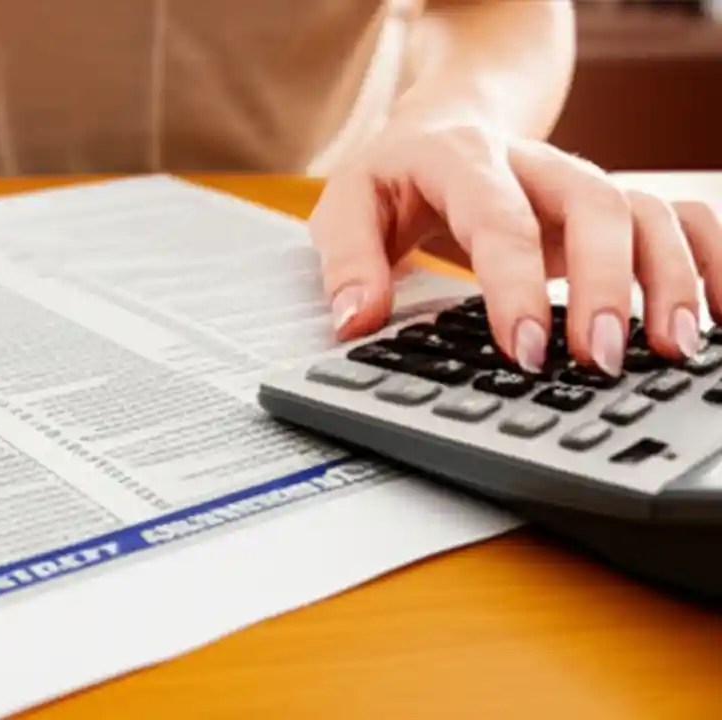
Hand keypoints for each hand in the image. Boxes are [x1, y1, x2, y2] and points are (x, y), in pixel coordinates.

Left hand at [310, 123, 718, 375]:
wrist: (441, 128)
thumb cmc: (396, 178)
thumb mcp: (346, 207)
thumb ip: (347, 261)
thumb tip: (355, 320)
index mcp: (462, 160)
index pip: (498, 219)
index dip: (515, 285)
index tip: (524, 350)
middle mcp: (533, 164)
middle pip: (593, 204)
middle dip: (605, 284)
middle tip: (599, 359)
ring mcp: (578, 183)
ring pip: (646, 210)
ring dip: (670, 277)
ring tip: (673, 348)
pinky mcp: (608, 206)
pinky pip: (676, 218)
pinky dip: (707, 259)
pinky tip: (717, 314)